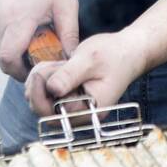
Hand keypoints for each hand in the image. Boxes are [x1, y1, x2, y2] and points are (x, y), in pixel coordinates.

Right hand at [0, 0, 78, 81]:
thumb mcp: (65, 3)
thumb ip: (68, 33)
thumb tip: (72, 57)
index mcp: (18, 20)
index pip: (10, 60)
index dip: (23, 72)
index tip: (40, 71)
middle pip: (3, 59)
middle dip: (21, 66)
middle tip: (41, 62)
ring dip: (16, 53)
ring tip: (37, 44)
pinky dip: (10, 42)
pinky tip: (28, 32)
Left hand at [24, 30, 145, 117]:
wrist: (128, 52)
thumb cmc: (114, 55)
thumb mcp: (90, 60)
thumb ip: (70, 75)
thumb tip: (51, 89)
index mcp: (88, 111)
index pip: (52, 113)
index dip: (40, 94)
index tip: (40, 72)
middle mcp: (80, 114)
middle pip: (43, 110)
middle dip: (38, 87)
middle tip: (46, 65)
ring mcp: (74, 107)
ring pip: (42, 102)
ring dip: (41, 82)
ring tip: (55, 64)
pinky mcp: (70, 98)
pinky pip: (48, 95)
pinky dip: (45, 80)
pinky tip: (56, 66)